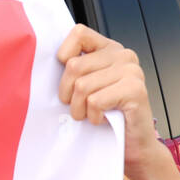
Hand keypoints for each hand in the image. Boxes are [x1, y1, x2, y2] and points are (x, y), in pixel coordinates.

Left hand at [57, 23, 163, 179]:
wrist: (132, 146)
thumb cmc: (105, 116)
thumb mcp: (86, 86)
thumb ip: (75, 69)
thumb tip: (44, 61)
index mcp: (109, 48)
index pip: (79, 33)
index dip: (65, 56)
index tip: (68, 79)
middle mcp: (123, 55)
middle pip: (75, 65)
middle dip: (68, 93)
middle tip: (77, 106)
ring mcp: (132, 71)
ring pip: (82, 86)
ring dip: (80, 109)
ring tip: (90, 115)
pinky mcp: (135, 90)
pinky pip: (95, 101)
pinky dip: (93, 117)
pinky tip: (103, 119)